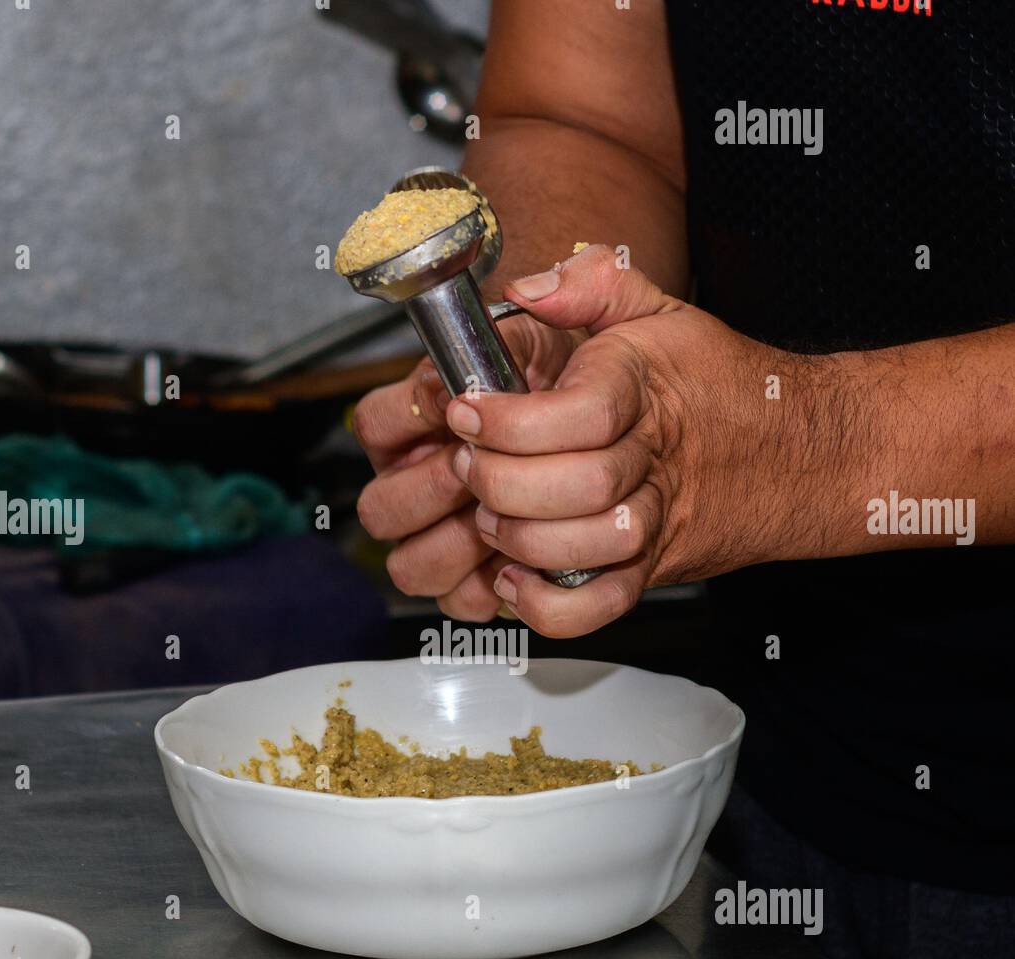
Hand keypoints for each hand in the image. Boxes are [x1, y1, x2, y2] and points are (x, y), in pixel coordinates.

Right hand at [353, 313, 581, 615]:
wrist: (652, 445)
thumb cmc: (606, 384)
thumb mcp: (610, 319)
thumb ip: (584, 286)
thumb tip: (534, 292)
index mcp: (427, 419)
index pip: (374, 423)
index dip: (408, 418)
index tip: (460, 407)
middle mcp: (423, 482)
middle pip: (380, 506)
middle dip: (429, 491)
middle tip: (479, 471)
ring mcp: (445, 539)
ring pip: (410, 565)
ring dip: (453, 546)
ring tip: (503, 519)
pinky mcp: (480, 587)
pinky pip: (461, 605)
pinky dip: (487, 592)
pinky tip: (527, 564)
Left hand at [440, 245, 852, 636]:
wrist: (800, 451)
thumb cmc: (717, 383)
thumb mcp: (659, 312)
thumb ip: (592, 284)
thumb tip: (530, 289)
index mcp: (646, 392)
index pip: (581, 414)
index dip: (512, 420)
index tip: (467, 411)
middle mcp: (652, 462)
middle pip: (578, 486)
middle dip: (502, 480)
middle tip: (467, 463)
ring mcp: (654, 522)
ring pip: (586, 549)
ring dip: (520, 538)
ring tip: (486, 514)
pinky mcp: (648, 570)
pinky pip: (598, 607)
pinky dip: (548, 606)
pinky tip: (514, 578)